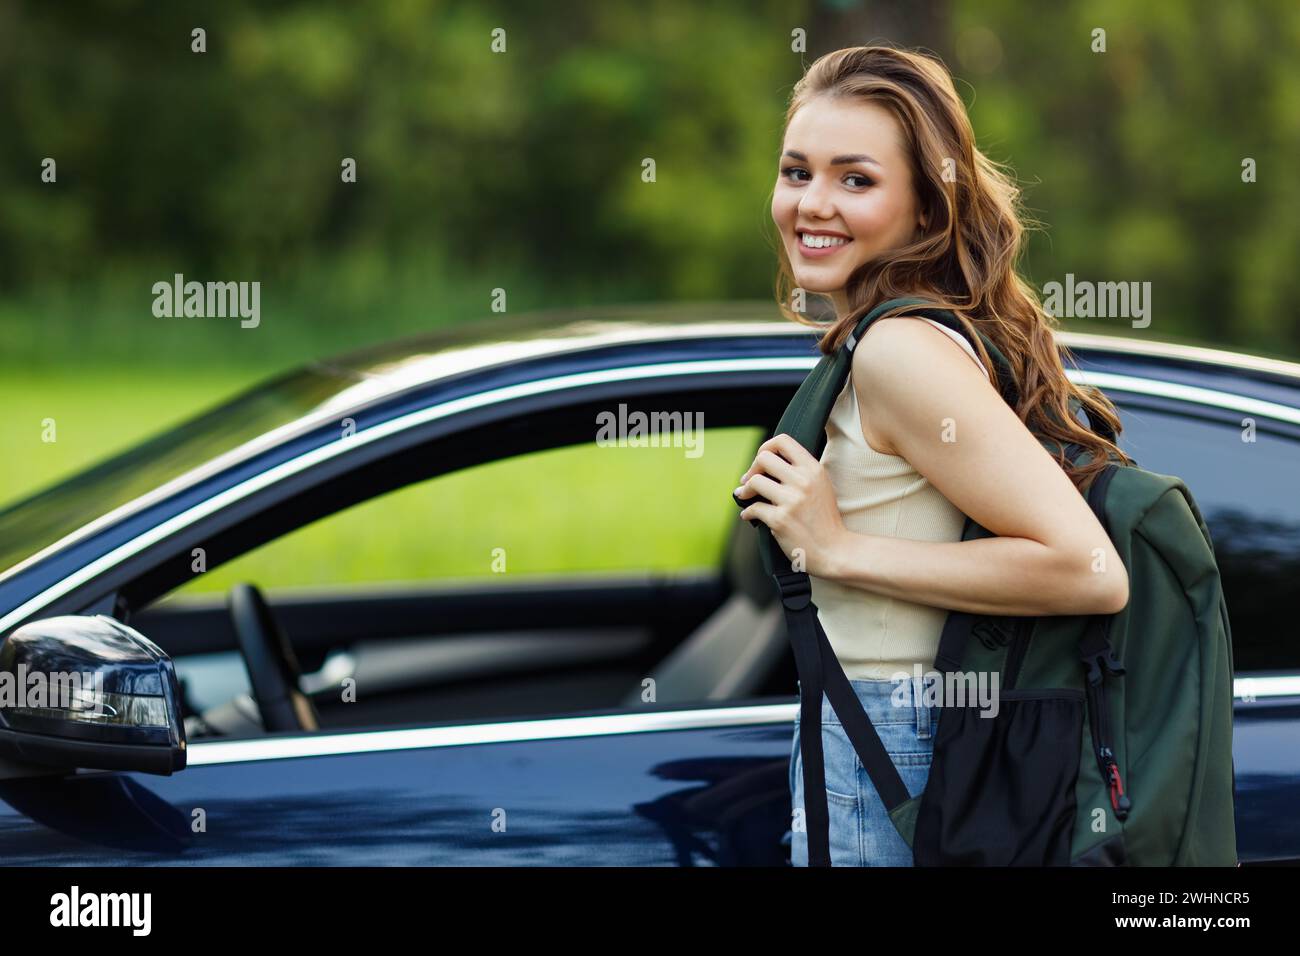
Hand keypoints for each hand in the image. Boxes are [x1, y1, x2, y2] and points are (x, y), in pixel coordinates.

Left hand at [735, 433, 845, 577]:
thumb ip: (800, 471)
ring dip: (744, 490)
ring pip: (754, 481)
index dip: (766, 448)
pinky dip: (747, 512)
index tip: (761, 462)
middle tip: (750, 481)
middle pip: (764, 458)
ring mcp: (791, 500)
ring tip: (745, 496)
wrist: (834, 550)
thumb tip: (768, 461)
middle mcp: (803, 481)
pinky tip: (749, 515)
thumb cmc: (824, 520)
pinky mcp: (780, 519)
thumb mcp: (820, 486)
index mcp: (813, 469)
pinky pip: (753, 508)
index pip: (783, 441)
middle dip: (752, 469)